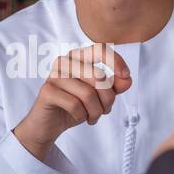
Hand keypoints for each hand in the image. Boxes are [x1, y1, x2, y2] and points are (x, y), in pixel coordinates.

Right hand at [13, 43, 132, 160]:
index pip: (100, 49)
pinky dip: (82, 115)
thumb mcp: (99, 96)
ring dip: (95, 111)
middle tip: (104, 110)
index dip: (116, 61)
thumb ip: (114, 86)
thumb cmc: (73, 105)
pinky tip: (79, 117)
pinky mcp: (47, 91)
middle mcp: (65, 62)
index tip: (126, 76)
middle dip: (107, 99)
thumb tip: (127, 79)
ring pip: (88, 93)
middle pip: (98, 77)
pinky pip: (74, 104)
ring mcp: (54, 75)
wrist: (49, 124)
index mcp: (78, 57)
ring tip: (92, 116)